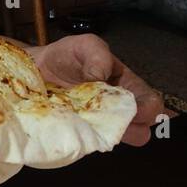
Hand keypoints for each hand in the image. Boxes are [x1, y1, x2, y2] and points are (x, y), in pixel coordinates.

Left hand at [27, 34, 163, 146]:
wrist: (35, 69)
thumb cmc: (66, 56)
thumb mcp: (85, 45)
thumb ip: (98, 55)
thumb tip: (101, 77)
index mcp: (126, 85)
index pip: (150, 102)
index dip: (148, 109)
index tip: (134, 112)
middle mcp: (116, 107)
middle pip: (140, 127)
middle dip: (134, 128)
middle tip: (116, 122)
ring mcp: (98, 122)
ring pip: (115, 137)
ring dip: (110, 134)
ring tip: (96, 126)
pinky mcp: (80, 131)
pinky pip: (90, 142)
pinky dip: (87, 138)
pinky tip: (78, 128)